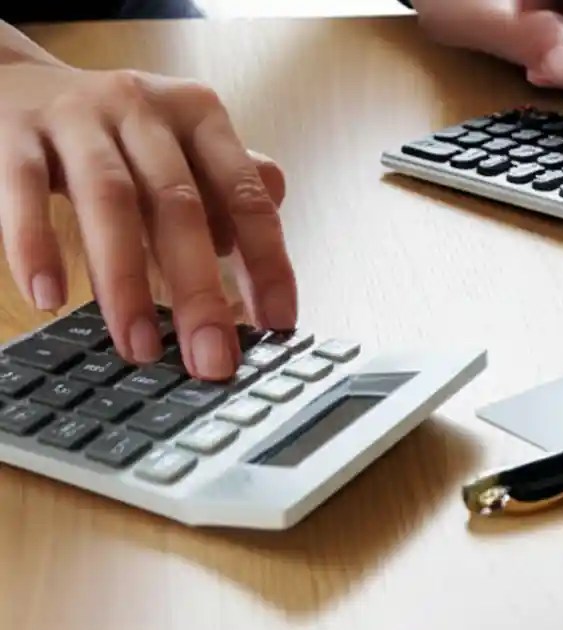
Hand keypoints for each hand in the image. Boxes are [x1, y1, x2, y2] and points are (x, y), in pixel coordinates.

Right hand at [0, 58, 295, 380]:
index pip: (248, 195)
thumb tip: (269, 272)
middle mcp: (144, 108)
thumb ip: (228, 199)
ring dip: (126, 283)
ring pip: (109, 200)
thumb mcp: (180, 153)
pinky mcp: (13, 129)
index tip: (280, 324)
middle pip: (180, 204)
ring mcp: (77, 114)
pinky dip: (35, 246)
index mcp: (200, 116)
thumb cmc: (116, 136)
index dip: (268, 261)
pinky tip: (49, 299)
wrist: (12, 81)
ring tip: (139, 347)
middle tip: (211, 359)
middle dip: (200, 290)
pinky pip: (24, 190)